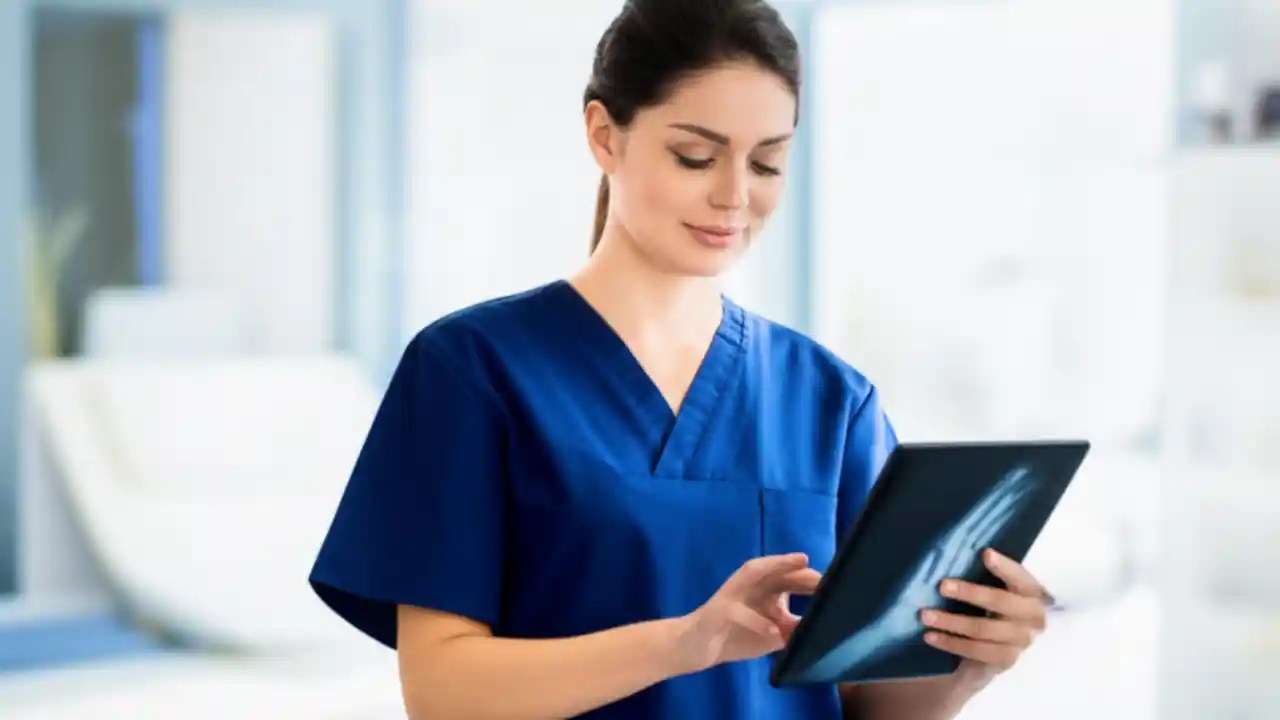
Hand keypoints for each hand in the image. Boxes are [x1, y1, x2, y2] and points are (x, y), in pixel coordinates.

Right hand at [673, 552, 821, 673]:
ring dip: (777, 568)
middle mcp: (749, 586)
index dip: (811, 578)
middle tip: (824, 575)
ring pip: (753, 573)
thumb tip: (823, 628)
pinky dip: (756, 621)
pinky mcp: (717, 611)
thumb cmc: (735, 636)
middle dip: (799, 569)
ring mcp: (732, 595)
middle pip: (776, 570)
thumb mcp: (771, 636)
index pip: (790, 578)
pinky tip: (773, 632)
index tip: (837, 582)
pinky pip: (738, 612)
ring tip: (802, 566)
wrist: (693, 647)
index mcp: (764, 590)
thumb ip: (793, 630)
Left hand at [793, 465, 1034, 682]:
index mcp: (1031, 590)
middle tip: (942, 585)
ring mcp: (1021, 642)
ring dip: (952, 622)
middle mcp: (1033, 616)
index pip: (1022, 577)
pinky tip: (929, 636)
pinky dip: (952, 644)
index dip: (1005, 567)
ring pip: (986, 632)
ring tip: (924, 614)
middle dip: (971, 593)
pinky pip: (977, 654)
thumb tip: (932, 521)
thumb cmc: (977, 601)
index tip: (983, 552)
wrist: (980, 648)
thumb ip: (969, 559)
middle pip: (1003, 604)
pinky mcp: (1005, 662)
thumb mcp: (978, 578)